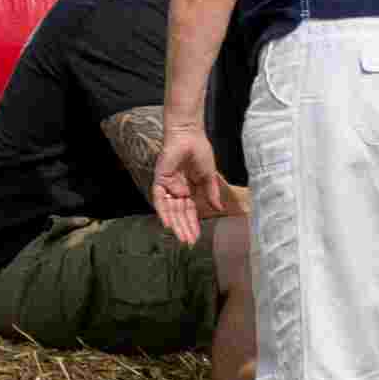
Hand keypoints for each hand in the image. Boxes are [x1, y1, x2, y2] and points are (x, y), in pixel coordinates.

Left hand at [148, 130, 215, 245]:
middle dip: (184, 228)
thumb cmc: (199, 152)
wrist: (190, 136)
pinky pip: (160, 198)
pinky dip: (163, 211)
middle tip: (189, 243)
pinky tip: (168, 224)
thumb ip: (211, 193)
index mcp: (188, 190)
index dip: (193, 225)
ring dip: (175, 224)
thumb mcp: (208, 177)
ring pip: (170, 209)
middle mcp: (176, 190)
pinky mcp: (160, 179)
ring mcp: (168, 185)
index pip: (189, 212)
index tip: (197, 238)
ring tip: (182, 238)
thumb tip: (218, 209)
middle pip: (179, 213)